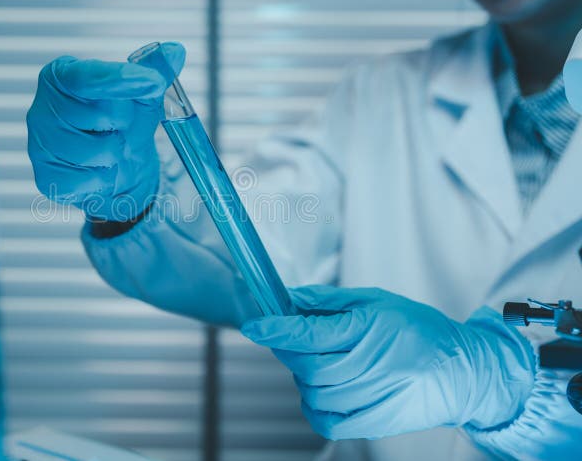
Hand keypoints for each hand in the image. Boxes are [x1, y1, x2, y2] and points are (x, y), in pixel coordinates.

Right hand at [27, 43, 184, 221]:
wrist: (113, 168)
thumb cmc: (121, 123)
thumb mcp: (141, 95)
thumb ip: (155, 72)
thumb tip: (174, 52)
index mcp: (61, 77)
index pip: (88, 76)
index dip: (122, 79)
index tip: (153, 81)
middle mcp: (42, 108)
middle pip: (100, 116)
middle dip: (122, 124)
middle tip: (117, 127)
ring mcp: (40, 145)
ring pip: (99, 151)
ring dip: (116, 154)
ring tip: (109, 150)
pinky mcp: (46, 178)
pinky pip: (91, 180)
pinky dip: (105, 179)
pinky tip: (98, 170)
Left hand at [241, 285, 535, 439]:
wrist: (463, 372)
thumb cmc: (420, 330)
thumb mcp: (376, 300)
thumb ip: (329, 300)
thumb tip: (290, 297)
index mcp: (368, 329)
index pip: (310, 332)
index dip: (276, 329)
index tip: (254, 325)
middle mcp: (369, 365)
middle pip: (307, 365)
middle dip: (288, 350)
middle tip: (292, 338)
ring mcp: (372, 397)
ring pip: (313, 392)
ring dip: (303, 377)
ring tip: (319, 361)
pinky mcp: (375, 421)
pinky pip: (328, 421)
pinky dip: (313, 406)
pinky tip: (321, 390)